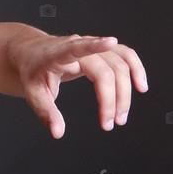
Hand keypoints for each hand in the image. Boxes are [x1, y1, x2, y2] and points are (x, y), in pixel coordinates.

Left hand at [11, 34, 148, 138]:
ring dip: (126, 91)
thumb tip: (58, 132)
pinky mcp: (101, 48)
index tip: (111, 41)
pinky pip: (125, 55)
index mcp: (57, 54)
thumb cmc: (32, 71)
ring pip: (120, 64)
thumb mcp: (32, 93)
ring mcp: (91, 44)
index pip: (76, 47)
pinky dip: (135, 69)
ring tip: (122, 116)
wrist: (32, 53)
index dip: (94, 44)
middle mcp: (77, 45)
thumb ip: (45, 112)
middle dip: (112, 99)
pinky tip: (140, 86)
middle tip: (110, 124)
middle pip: (105, 70)